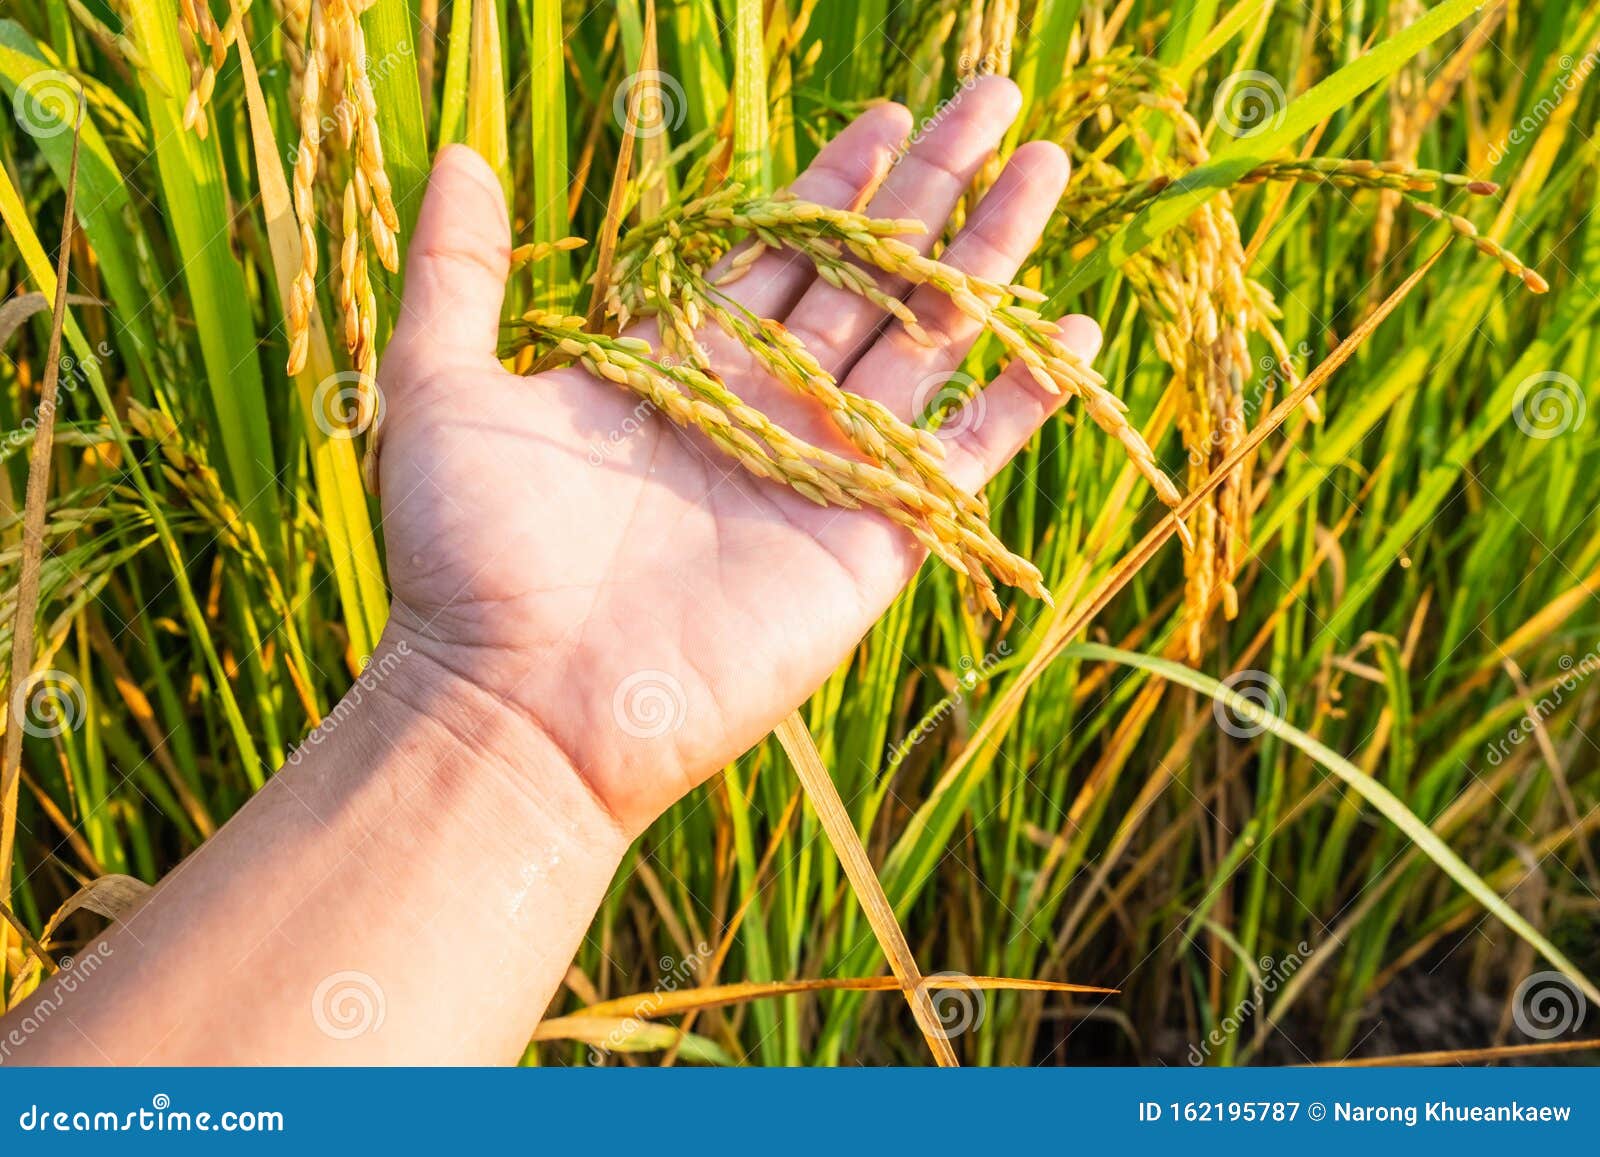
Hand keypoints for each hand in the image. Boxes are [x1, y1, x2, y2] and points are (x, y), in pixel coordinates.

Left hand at [376, 77, 1098, 836]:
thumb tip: (464, 155)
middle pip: (866, 278)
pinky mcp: (868, 546)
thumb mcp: (442, 388)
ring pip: (927, 344)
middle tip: (995, 98)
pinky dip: (1022, 405)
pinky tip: (1074, 335)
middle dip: (932, 190)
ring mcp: (821, 475)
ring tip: (1044, 167)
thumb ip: (458, 272)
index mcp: (678, 366)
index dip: (835, 182)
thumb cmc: (468, 556)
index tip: (891, 111)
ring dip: (988, 260)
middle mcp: (761, 409)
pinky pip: (962, 461)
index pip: (777, 252)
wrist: (523, 702)